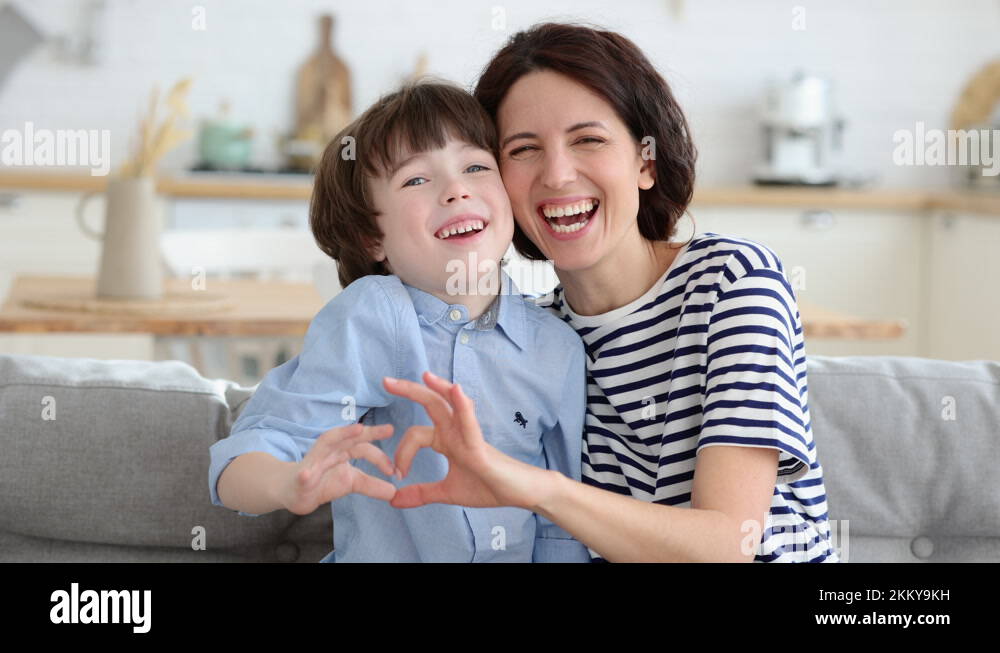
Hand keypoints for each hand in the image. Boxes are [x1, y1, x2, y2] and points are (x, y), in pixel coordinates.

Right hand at [280, 422, 398, 515]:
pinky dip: (305, 474)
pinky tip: (307, 475)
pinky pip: (303, 474)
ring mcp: (314, 461)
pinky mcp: (301, 477)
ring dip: (341, 435)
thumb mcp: (351, 483)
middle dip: (368, 432)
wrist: (294, 491)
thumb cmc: (324, 481)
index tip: (396, 470)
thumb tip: (395, 492)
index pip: (364, 448)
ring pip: (326, 445)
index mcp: (343, 450)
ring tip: (357, 430)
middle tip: (389, 429)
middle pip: (350, 437)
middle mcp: (330, 450)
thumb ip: (372, 485)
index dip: (380, 457)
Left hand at [382, 372, 551, 510]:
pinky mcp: (480, 446)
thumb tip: (393, 500)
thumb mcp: (447, 492)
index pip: (416, 435)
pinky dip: (462, 406)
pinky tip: (456, 391)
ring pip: (450, 405)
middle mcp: (456, 432)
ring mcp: (469, 436)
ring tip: (424, 375)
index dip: (401, 453)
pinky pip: (470, 422)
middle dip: (409, 390)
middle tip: (385, 381)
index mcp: (447, 441)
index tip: (398, 475)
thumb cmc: (489, 487)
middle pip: (431, 404)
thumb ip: (422, 493)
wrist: (519, 494)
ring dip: (437, 388)